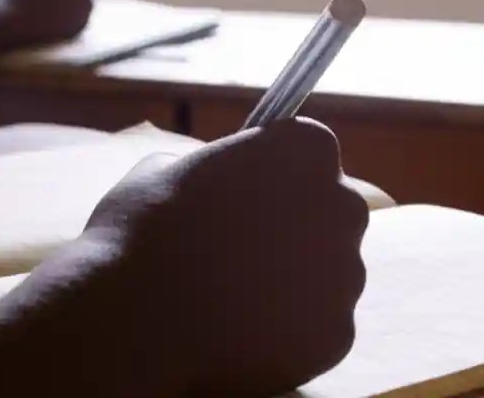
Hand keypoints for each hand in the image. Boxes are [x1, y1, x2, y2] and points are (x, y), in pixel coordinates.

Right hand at [82, 119, 368, 395]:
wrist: (134, 320)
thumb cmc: (143, 232)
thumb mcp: (166, 170)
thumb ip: (211, 166)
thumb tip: (217, 182)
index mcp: (309, 149)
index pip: (311, 155)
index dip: (277, 178)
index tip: (248, 198)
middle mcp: (345, 205)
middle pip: (332, 214)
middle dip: (296, 231)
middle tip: (241, 254)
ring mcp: (348, 274)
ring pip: (329, 276)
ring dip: (294, 284)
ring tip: (234, 299)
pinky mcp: (339, 334)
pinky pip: (319, 328)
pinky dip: (289, 334)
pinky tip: (242, 334)